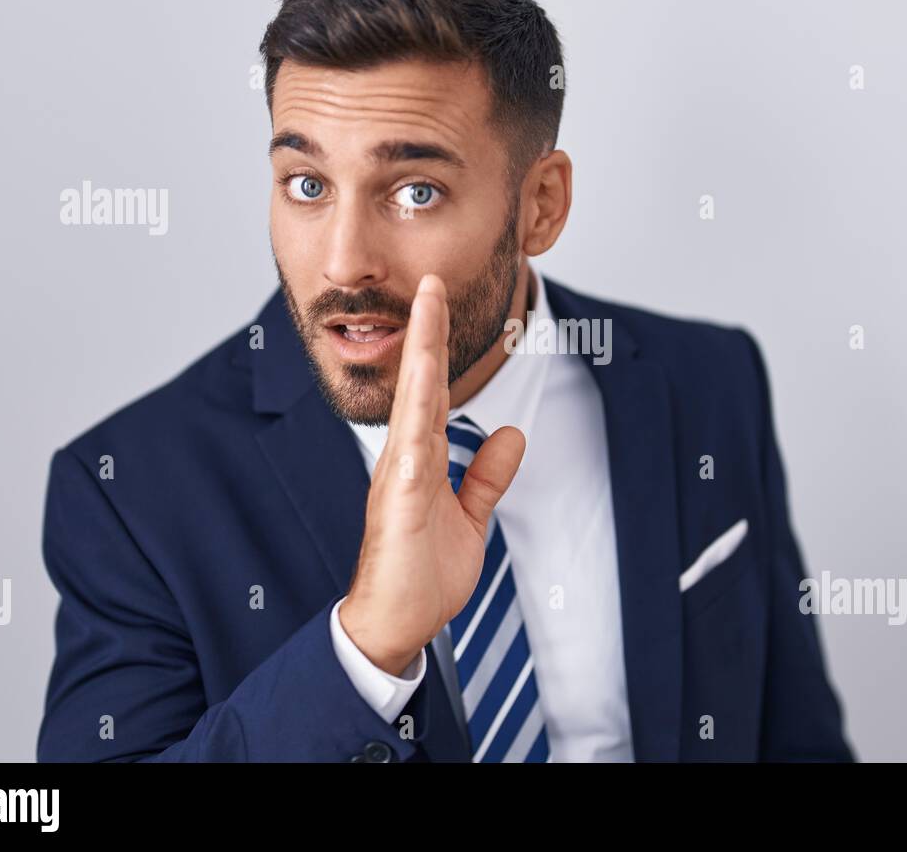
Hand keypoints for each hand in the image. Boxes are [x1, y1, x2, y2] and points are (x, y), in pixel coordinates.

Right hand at [338, 274, 525, 675]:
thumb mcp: (469, 517)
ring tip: (428, 307)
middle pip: (418, 383)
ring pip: (412, 404)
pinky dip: (416, 413)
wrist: (394, 625)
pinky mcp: (396, 503)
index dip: (438, 346)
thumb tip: (512, 435)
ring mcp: (397, 477)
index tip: (441, 301)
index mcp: (419, 458)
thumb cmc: (421, 574)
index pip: (432, 390)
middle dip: (426, 330)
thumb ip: (486, 476)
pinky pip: (410, 450)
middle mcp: (404, 458)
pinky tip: (423, 382)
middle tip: (433, 281)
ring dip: (422, 354)